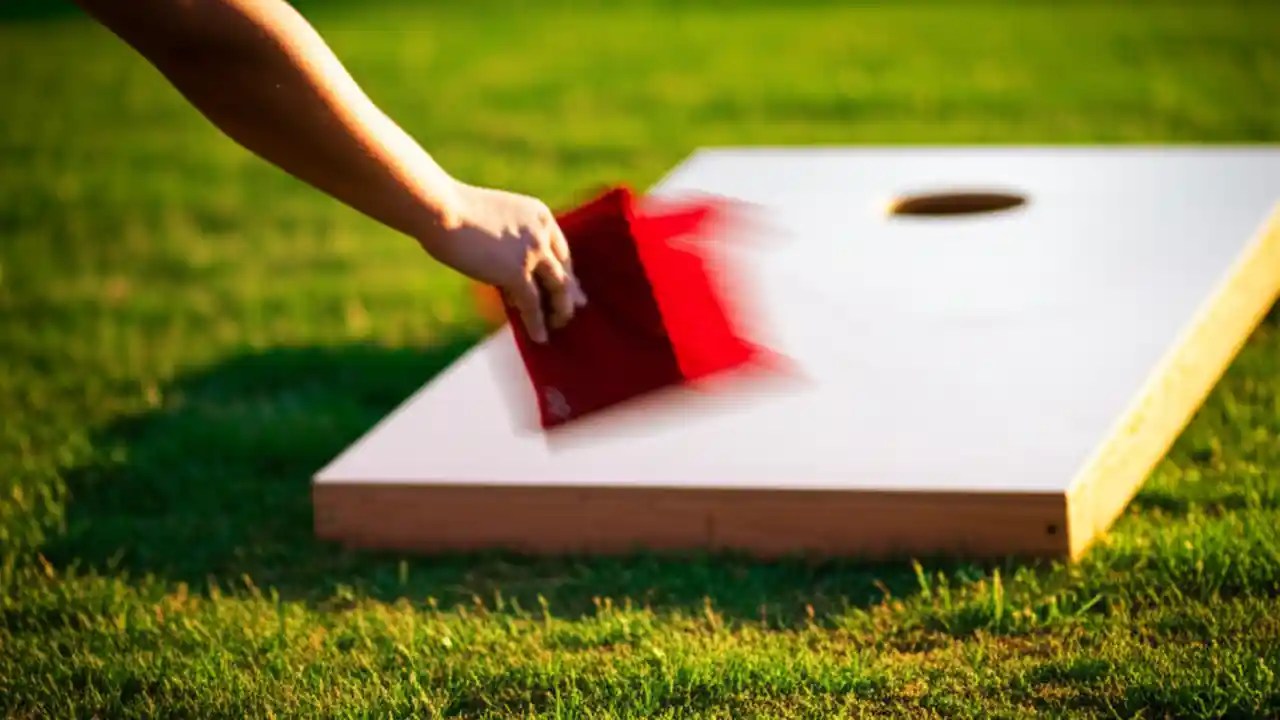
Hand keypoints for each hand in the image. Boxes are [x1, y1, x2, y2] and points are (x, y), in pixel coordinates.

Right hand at [424, 181, 587, 342]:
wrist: (440, 210)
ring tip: (557, 326)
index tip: (569, 285)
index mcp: (539, 214)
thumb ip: (509, 245)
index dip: (564, 271)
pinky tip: (539, 337)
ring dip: (559, 311)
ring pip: (558, 288)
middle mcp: (542, 232)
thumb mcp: (494, 223)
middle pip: (564, 269)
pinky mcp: (517, 272)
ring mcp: (533, 252)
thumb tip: (512, 281)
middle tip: (573, 309)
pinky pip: (534, 304)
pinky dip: (537, 322)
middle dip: (569, 293)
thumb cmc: (454, 213)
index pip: (560, 249)